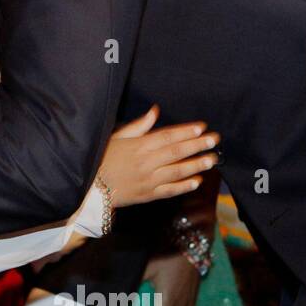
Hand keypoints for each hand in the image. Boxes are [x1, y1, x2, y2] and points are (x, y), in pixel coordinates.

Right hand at [99, 105, 218, 206]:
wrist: (90, 187)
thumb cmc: (102, 158)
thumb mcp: (117, 137)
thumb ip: (139, 126)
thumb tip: (155, 111)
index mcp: (138, 146)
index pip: (167, 136)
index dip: (186, 131)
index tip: (201, 127)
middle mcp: (146, 162)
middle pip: (177, 152)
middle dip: (198, 145)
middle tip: (215, 139)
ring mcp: (148, 180)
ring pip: (177, 171)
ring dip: (197, 164)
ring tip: (212, 159)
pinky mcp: (148, 195)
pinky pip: (170, 190)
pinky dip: (184, 186)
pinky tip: (197, 181)